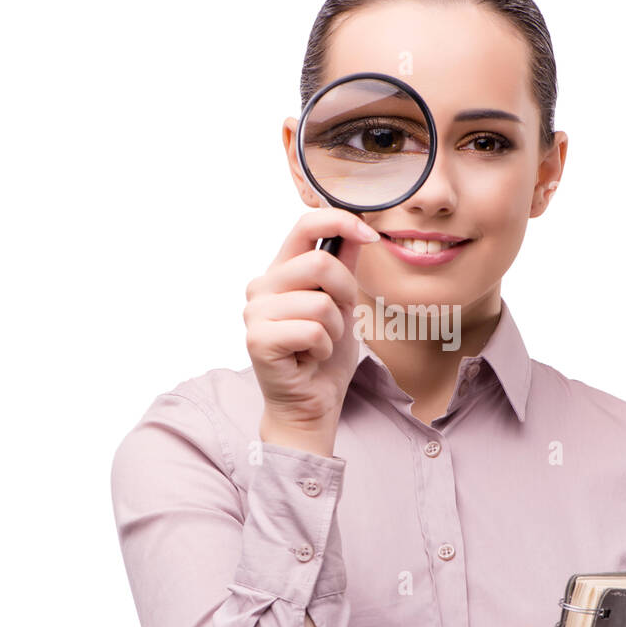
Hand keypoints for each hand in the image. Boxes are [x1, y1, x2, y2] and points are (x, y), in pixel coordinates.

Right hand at [243, 208, 380, 453]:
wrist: (312, 404)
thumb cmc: (323, 356)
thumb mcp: (343, 303)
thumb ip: (345, 265)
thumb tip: (357, 227)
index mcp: (281, 271)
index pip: (304, 225)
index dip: (340, 221)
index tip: (370, 235)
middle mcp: (262, 286)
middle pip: (319, 263)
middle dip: (345, 293)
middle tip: (338, 320)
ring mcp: (255, 313)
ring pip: (320, 302)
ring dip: (335, 329)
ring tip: (320, 344)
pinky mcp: (258, 340)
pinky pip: (312, 331)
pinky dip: (324, 349)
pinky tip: (310, 359)